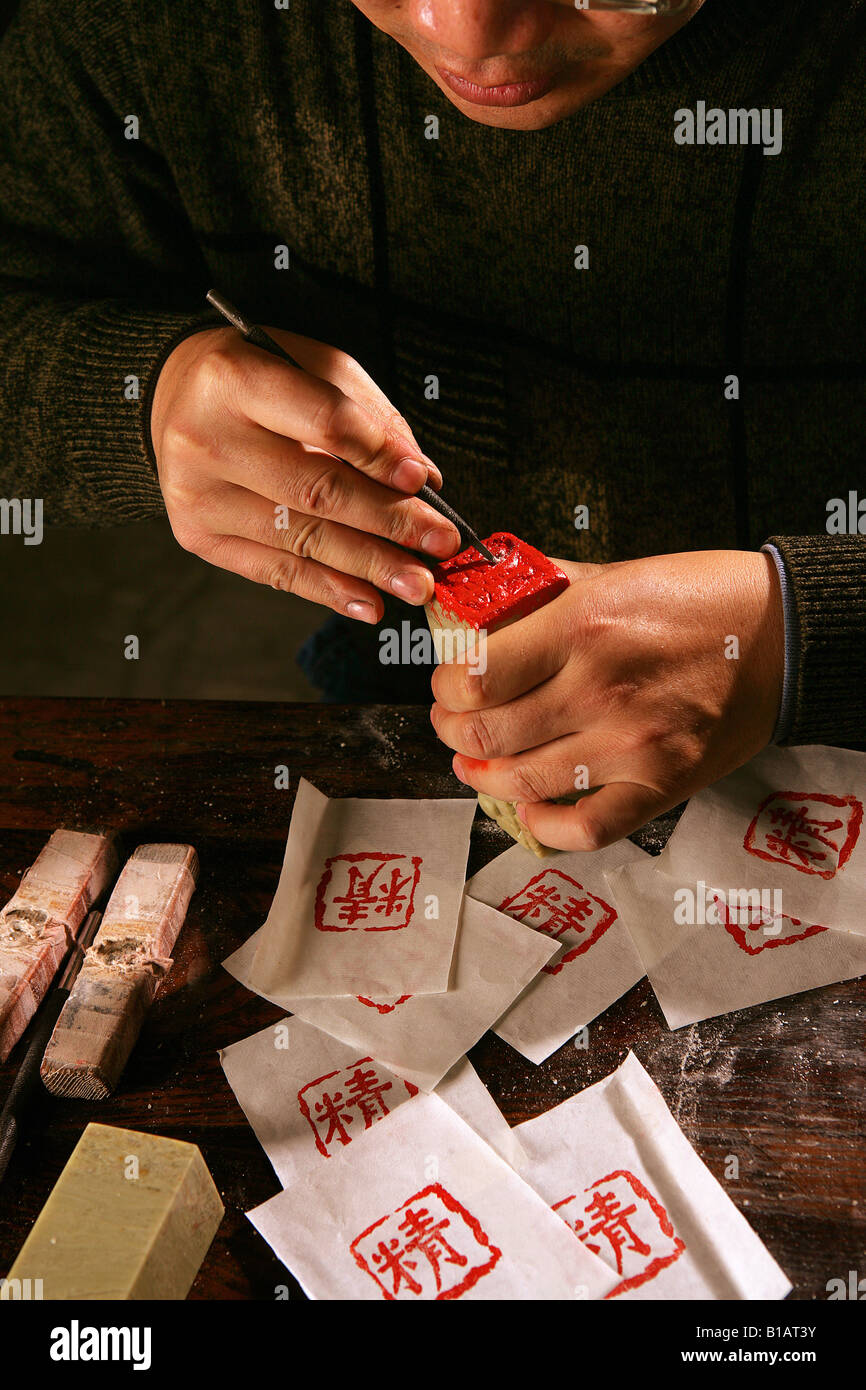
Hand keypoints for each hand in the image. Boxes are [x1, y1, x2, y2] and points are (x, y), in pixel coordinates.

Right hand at [150, 326, 460, 621]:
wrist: (177, 399)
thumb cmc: (258, 378)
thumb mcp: (313, 367)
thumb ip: (369, 416)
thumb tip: (422, 478)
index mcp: (235, 378)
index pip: (324, 422)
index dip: (378, 455)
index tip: (422, 481)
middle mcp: (207, 439)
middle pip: (316, 490)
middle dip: (389, 522)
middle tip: (440, 543)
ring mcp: (199, 494)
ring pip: (301, 538)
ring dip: (368, 566)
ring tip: (416, 583)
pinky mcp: (199, 536)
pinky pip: (275, 571)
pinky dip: (327, 589)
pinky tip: (367, 602)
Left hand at [430, 550, 783, 850]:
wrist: (781, 638)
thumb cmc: (699, 600)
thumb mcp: (614, 574)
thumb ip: (543, 594)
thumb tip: (477, 606)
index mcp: (584, 627)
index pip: (476, 675)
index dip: (446, 683)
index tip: (449, 681)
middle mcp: (602, 691)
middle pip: (487, 732)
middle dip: (452, 727)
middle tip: (452, 719)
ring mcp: (632, 746)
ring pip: (521, 783)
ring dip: (483, 774)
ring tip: (475, 760)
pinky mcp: (660, 785)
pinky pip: (584, 829)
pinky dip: (545, 825)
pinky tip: (530, 807)